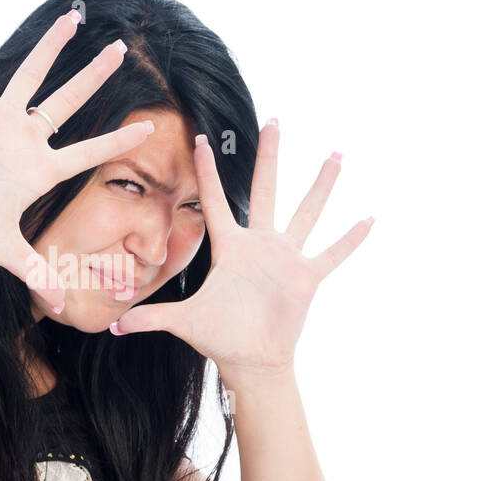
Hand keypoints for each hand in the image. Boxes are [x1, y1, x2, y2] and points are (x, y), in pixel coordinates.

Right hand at [0, 7, 153, 312]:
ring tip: (73, 19)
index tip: (150, 128)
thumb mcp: (2, 249)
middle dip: (96, 77)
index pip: (88, 152)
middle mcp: (24, 137)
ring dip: (50, 48)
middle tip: (122, 50)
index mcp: (38, 169)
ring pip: (31, 75)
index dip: (118, 143)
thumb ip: (34, 272)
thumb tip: (60, 307)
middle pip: (69, 102)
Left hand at [110, 122, 372, 377]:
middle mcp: (259, 244)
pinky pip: (333, 253)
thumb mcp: (182, 322)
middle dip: (269, 156)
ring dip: (322, 185)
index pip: (214, 200)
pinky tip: (370, 218)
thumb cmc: (219, 337)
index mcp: (230, 247)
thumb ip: (148, 318)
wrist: (252, 361)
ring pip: (306, 212)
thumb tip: (110, 325)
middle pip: (266, 189)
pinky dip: (351, 239)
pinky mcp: (306, 277)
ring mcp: (286, 257)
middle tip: (274, 120)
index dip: (207, 171)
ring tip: (336, 154)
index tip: (202, 137)